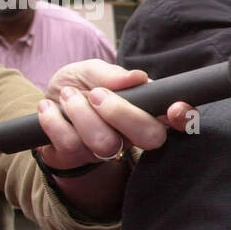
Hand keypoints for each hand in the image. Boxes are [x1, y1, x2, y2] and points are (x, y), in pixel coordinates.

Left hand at [35, 60, 194, 171]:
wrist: (46, 103)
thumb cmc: (79, 86)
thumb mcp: (91, 70)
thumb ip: (112, 73)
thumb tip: (137, 77)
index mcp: (145, 110)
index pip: (178, 120)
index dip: (184, 118)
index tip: (174, 108)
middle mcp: (132, 135)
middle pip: (149, 138)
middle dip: (122, 113)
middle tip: (96, 94)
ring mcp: (107, 151)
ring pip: (106, 144)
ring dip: (80, 113)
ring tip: (68, 96)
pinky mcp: (78, 159)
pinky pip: (71, 145)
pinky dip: (54, 120)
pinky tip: (49, 108)